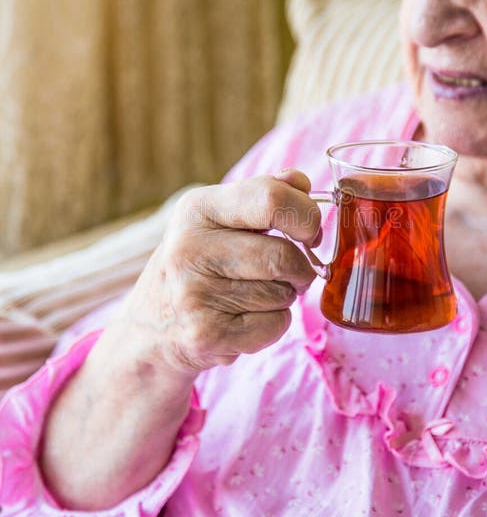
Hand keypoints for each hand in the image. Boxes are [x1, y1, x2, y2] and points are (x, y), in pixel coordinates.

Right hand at [110, 169, 321, 378]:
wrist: (149, 328)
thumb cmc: (199, 265)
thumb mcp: (218, 218)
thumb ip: (262, 195)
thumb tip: (299, 181)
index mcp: (197, 209)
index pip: (272, 199)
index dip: (306, 216)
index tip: (308, 233)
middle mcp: (189, 248)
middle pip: (285, 256)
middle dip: (300, 269)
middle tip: (287, 273)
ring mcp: (194, 294)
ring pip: (283, 294)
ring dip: (283, 297)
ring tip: (251, 296)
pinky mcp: (206, 335)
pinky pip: (275, 325)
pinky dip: (273, 325)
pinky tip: (243, 320)